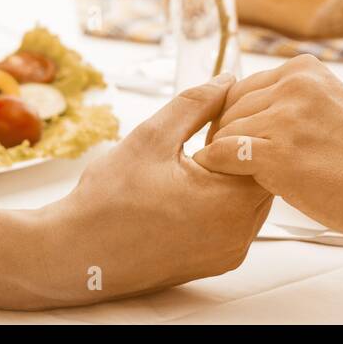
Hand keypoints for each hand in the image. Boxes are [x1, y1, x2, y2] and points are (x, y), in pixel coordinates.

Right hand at [41, 73, 271, 302]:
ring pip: (251, 199)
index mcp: (230, 202)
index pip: (266, 152)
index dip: (245, 127)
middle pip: (263, 177)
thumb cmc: (108, 201)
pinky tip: (189, 189)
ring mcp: (229, 253)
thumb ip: (197, 104)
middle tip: (205, 135)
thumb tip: (228, 80)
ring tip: (194, 161)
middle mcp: (239, 234)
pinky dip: (223, 200)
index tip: (216, 118)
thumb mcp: (152, 137)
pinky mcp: (216, 263)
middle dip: (240, 151)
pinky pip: (236, 222)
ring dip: (232, 176)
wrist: (75, 257)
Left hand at [194, 55, 342, 236]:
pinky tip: (228, 182)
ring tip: (242, 177)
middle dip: (228, 137)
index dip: (235, 118)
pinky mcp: (279, 154)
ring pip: (224, 132)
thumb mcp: (330, 105)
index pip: (242, 88)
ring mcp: (285, 119)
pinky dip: (218, 168)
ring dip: (226, 157)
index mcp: (303, 70)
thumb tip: (248, 117)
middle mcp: (292, 86)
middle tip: (235, 165)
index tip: (240, 141)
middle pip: (229, 109)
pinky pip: (224, 155)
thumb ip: (294, 103)